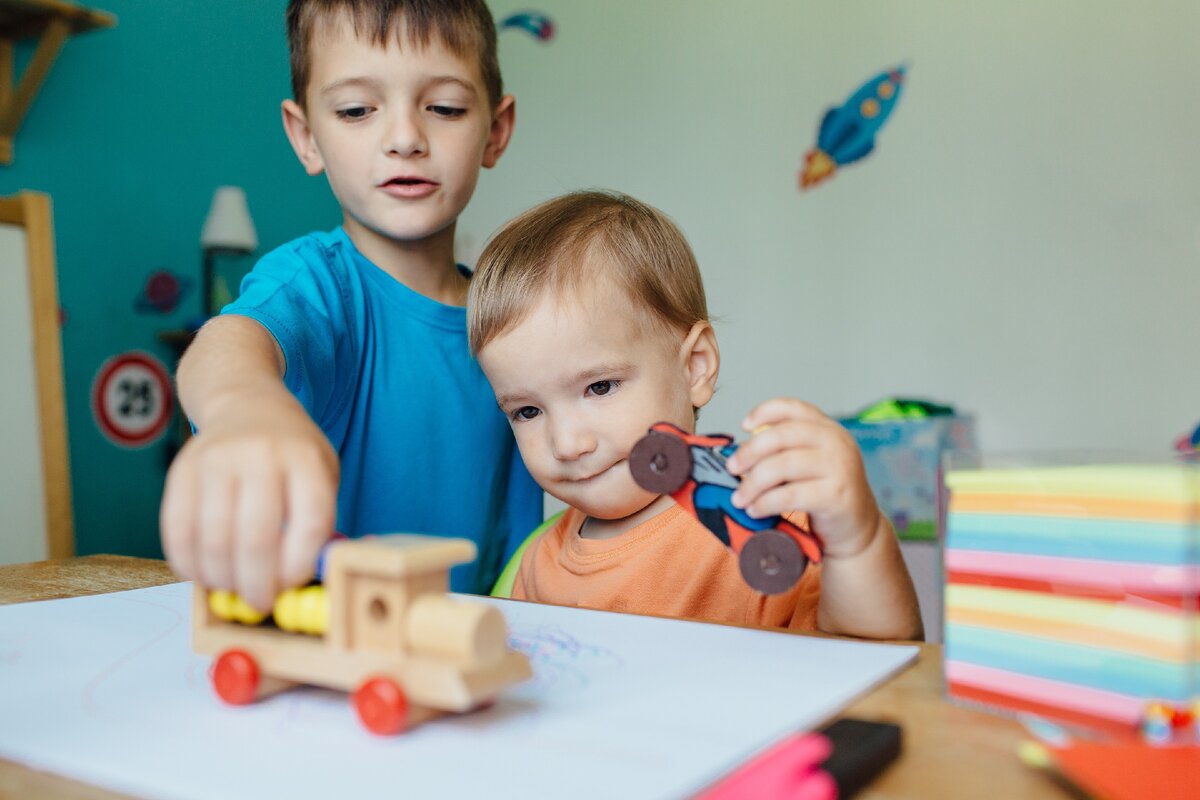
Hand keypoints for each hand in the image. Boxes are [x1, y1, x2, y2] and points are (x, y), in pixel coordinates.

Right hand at [159, 391, 337, 611]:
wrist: (245, 403)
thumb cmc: (290, 453)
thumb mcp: (321, 472)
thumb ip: (317, 521)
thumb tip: (302, 582)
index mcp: (306, 460)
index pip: (309, 523)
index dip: (299, 566)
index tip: (291, 585)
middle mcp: (261, 456)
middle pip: (258, 538)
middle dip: (258, 584)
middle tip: (259, 603)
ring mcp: (217, 460)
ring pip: (215, 539)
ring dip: (222, 578)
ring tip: (231, 589)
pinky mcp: (182, 470)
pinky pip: (177, 529)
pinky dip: (188, 562)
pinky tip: (201, 574)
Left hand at [724, 398, 883, 558]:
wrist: (858, 528)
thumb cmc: (824, 493)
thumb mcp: (811, 463)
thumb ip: (786, 450)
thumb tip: (740, 454)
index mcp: (828, 429)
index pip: (793, 408)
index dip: (765, 412)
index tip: (744, 426)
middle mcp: (836, 442)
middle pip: (782, 435)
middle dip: (750, 452)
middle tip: (732, 468)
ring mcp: (839, 468)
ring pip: (782, 466)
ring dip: (752, 483)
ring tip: (739, 498)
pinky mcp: (835, 496)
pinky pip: (789, 495)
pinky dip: (765, 503)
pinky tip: (755, 510)